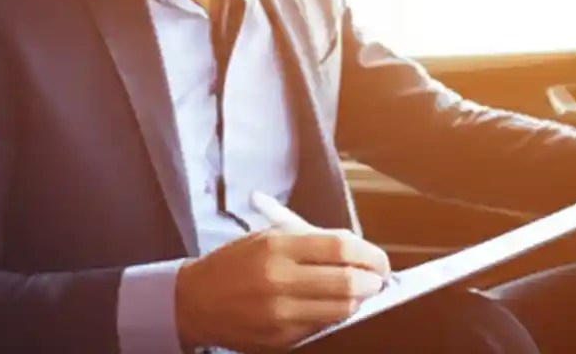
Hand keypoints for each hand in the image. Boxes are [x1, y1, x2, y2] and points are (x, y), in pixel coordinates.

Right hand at [174, 226, 390, 351]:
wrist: (195, 301)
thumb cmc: (236, 263)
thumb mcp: (268, 237)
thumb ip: (311, 240)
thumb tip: (357, 247)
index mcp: (278, 247)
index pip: (341, 247)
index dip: (370, 254)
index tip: (379, 260)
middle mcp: (279, 280)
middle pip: (348, 281)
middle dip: (373, 281)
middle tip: (378, 279)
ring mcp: (279, 314)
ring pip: (341, 309)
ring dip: (359, 301)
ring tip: (361, 293)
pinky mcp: (279, 339)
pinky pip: (323, 328)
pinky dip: (335, 317)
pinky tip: (335, 307)